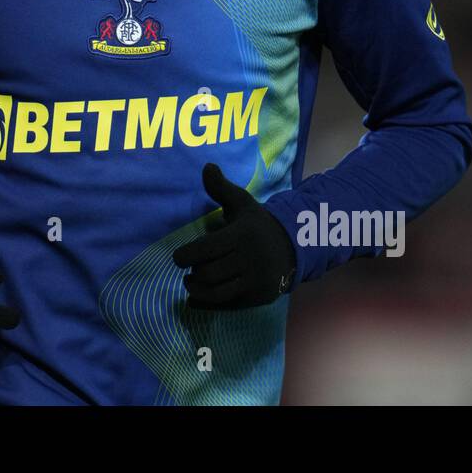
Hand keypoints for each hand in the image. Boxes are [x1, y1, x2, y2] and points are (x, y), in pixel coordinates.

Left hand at [172, 162, 296, 309]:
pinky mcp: (259, 297)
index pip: (205, 249)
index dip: (185, 256)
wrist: (293, 247)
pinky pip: (228, 305)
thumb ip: (221, 188)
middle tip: (190, 269)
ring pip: (217, 292)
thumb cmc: (257, 224)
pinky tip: (195, 300)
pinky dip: (207, 305)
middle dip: (193, 273)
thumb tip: (206, 167)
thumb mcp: (241, 203)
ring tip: (191, 283)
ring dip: (197, 290)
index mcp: (242, 235)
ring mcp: (256, 281)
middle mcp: (250, 259)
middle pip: (209, 273)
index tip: (178, 258)